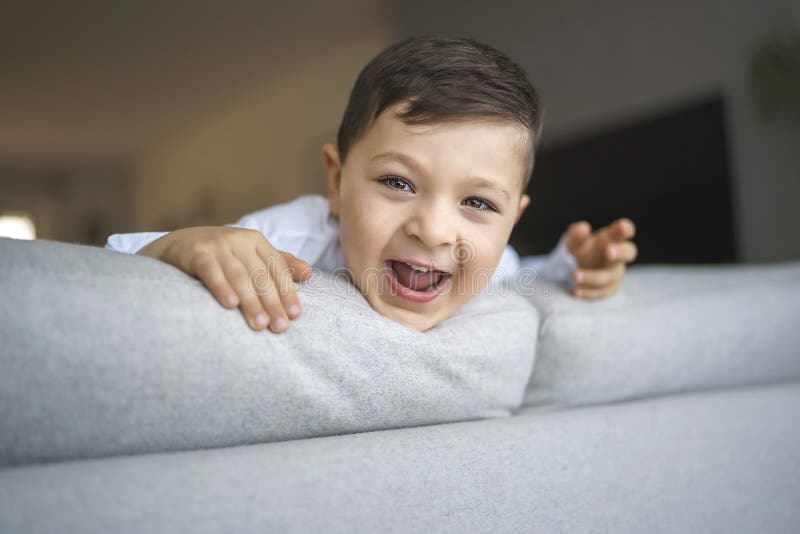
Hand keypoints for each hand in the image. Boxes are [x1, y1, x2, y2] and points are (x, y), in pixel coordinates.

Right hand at [138, 226, 312, 331]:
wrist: (175, 246)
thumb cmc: (221, 257)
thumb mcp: (250, 256)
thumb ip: (279, 264)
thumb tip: (309, 273)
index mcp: (256, 241)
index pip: (277, 268)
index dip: (287, 292)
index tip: (295, 315)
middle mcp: (238, 240)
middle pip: (260, 275)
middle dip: (272, 302)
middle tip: (280, 327)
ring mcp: (216, 245)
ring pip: (239, 275)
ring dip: (250, 301)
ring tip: (260, 324)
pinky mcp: (195, 253)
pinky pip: (211, 271)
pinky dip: (221, 287)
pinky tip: (230, 305)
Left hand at [564, 218, 636, 299]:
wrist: (568, 272)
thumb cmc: (576, 251)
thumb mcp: (572, 242)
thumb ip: (576, 235)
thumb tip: (583, 228)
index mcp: (610, 238)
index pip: (624, 231)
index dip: (625, 229)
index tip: (622, 226)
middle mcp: (617, 255)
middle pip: (628, 252)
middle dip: (620, 252)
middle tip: (607, 252)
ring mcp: (615, 273)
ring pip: (610, 276)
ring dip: (592, 277)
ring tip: (574, 276)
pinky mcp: (608, 289)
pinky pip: (602, 292)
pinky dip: (588, 292)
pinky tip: (576, 290)